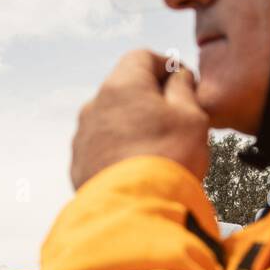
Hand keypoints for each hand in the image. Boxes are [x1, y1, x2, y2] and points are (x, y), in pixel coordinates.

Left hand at [70, 50, 209, 189]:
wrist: (132, 212)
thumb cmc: (167, 158)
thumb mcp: (191, 116)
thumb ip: (184, 89)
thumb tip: (177, 77)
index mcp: (121, 86)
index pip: (142, 58)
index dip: (165, 66)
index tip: (182, 81)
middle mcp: (94, 106)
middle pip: (123, 89)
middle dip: (147, 97)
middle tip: (173, 117)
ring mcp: (82, 137)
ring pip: (110, 120)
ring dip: (131, 125)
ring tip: (155, 147)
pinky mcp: (78, 165)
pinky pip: (101, 148)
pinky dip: (117, 150)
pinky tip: (136, 167)